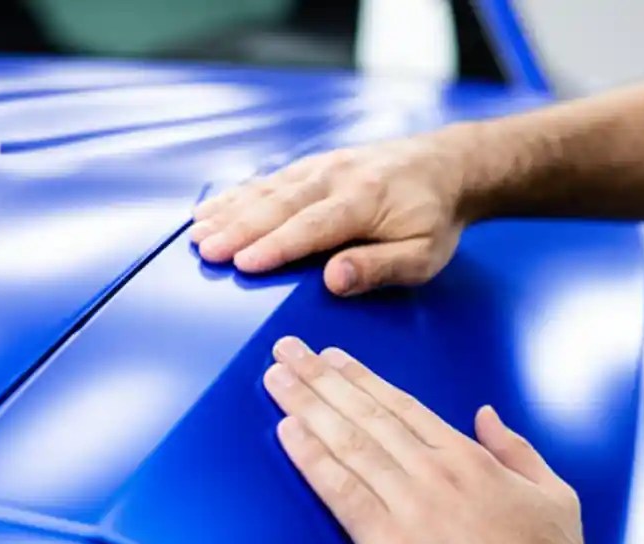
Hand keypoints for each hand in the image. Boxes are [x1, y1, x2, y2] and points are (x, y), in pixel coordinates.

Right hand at [191, 133, 468, 295]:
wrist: (446, 165)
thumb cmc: (434, 218)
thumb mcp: (424, 255)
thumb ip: (380, 266)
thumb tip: (334, 279)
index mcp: (364, 201)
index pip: (312, 227)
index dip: (276, 245)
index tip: (242, 263)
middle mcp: (337, 177)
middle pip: (280, 206)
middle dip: (239, 228)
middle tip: (204, 251)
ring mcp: (322, 167)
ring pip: (268, 190)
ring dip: (230, 211)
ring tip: (197, 233)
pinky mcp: (314, 165)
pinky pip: (270, 180)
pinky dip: (237, 195)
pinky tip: (211, 209)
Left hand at [261, 336, 597, 543]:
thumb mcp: (552, 492)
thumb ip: (517, 449)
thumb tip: (486, 415)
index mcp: (469, 457)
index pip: (402, 407)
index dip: (361, 379)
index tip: (333, 358)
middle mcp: (432, 471)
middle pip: (366, 414)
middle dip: (321, 379)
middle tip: (287, 350)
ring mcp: (407, 505)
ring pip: (347, 442)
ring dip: (307, 405)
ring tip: (276, 377)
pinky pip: (340, 491)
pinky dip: (311, 458)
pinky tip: (288, 431)